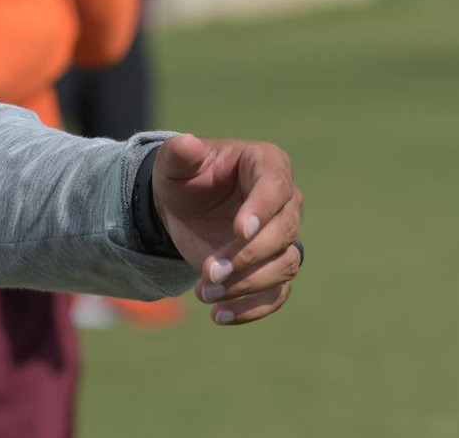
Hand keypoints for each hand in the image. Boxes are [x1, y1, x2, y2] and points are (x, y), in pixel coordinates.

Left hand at [151, 135, 303, 326]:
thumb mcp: (173, 163)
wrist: (181, 208)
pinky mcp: (272, 269)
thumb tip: (187, 144)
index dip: (261, 211)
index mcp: (267, 165)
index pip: (276, 188)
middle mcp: (285, 202)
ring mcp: (282, 238)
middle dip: (248, 255)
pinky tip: (219, 315)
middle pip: (284, 232)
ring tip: (206, 293)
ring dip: (247, 284)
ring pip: (285, 266)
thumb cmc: (183, 177)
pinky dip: (251, 308)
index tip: (239, 231)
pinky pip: (276, 294)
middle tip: (210, 270)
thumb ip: (179, 153)